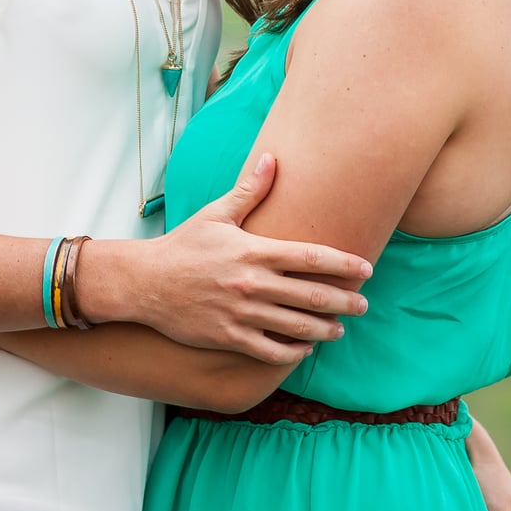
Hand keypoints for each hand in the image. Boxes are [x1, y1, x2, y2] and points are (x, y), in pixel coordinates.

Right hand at [86, 148, 372, 362]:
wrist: (144, 282)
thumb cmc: (183, 245)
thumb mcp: (216, 214)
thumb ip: (250, 191)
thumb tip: (273, 158)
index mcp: (254, 251)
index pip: (311, 257)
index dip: (344, 263)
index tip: (366, 269)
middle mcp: (252, 283)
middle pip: (312, 295)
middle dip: (345, 301)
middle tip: (364, 304)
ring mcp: (242, 313)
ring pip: (297, 326)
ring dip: (325, 329)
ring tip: (341, 329)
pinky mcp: (229, 337)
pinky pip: (270, 350)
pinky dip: (292, 351)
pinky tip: (305, 347)